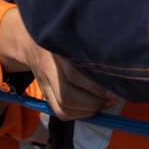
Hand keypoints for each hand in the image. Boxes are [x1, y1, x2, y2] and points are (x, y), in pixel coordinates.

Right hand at [0, 9, 116, 119]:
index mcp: (56, 50)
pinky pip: (60, 112)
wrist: (28, 40)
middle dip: (95, 102)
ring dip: (88, 111)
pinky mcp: (44, 93)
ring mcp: (44, 82)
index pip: (75, 75)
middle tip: (114, 98)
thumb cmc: (61, 34)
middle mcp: (48, 68)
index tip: (115, 86)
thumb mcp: (74, 33)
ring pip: (63, 107)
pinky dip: (79, 115)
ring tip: (106, 103)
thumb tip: (120, 64)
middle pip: (68, 95)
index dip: (96, 86)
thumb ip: (91, 45)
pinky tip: (92, 108)